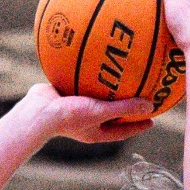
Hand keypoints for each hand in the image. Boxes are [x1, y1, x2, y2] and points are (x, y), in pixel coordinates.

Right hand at [21, 83, 154, 142]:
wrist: (36, 111)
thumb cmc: (68, 116)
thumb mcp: (100, 112)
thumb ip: (124, 108)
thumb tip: (150, 104)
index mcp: (96, 131)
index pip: (123, 130)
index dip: (138, 125)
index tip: (152, 118)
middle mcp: (87, 120)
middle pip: (112, 112)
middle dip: (125, 104)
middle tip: (142, 94)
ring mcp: (76, 106)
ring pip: (97, 95)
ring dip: (108, 86)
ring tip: (122, 74)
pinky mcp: (66, 92)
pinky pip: (83, 81)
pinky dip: (91, 73)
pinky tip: (98, 59)